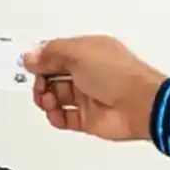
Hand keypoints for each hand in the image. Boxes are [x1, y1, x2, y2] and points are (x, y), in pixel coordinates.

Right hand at [22, 35, 166, 141]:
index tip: (29, 65)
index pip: (56, 54)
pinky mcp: (88, 118)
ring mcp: (88, 96)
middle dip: (40, 80)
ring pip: (56, 98)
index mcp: (88, 51)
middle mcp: (88, 73)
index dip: (41, 59)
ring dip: (46, 99)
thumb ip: (51, 53)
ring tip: (49, 100)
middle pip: (53, 76)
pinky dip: (56, 117)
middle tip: (39, 84)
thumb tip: (32, 56)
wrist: (141, 105)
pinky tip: (55, 114)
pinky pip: (64, 118)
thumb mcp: (79, 52)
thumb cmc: (119, 75)